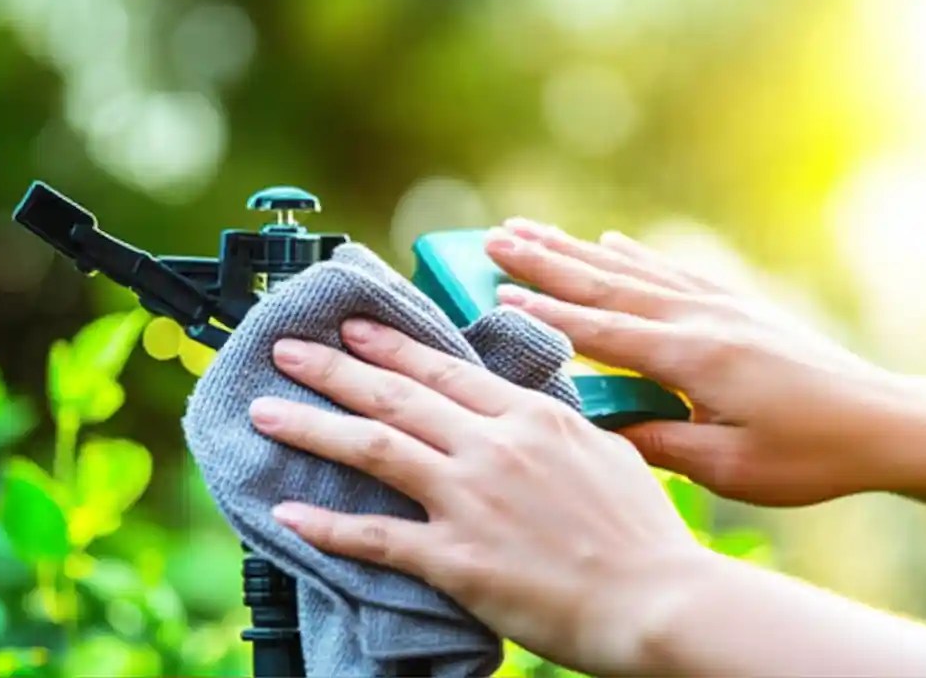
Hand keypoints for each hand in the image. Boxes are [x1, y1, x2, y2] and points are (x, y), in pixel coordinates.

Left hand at [248, 319, 707, 675]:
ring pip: (374, 449)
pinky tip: (287, 513)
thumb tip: (528, 410)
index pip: (444, 369)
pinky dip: (327, 524)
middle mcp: (493, 447)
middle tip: (286, 350)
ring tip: (266, 410)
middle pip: (395, 396)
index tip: (351, 326)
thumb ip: (555, 425)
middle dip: (333, 368)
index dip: (389, 345)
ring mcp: (471, 500)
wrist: (660, 600)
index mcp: (530, 417)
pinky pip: (377, 536)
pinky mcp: (458, 559)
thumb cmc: (642, 533)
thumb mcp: (605, 453)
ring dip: (312, 426)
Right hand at [485, 218, 925, 505]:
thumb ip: (659, 443)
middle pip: (606, 284)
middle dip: (544, 262)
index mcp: (695, 358)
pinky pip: (672, 272)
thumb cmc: (812, 455)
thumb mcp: (731, 469)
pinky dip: (635, 255)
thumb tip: (595, 427)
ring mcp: (721, 305)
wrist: (887, 421)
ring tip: (529, 229)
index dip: (545, 315)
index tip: (494, 293)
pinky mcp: (738, 307)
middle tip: (491, 239)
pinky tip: (611, 241)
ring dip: (576, 250)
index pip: (602, 332)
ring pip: (632, 270)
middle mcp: (702, 318)